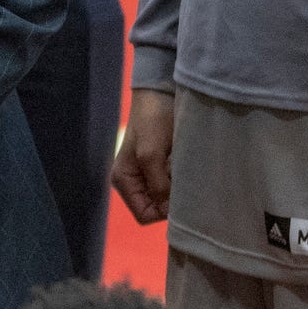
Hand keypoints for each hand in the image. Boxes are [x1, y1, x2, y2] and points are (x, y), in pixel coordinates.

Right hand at [111, 88, 175, 224]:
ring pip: (169, 198)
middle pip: (157, 208)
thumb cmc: (152, 120)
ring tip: (180, 165)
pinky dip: (182, 177)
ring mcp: (150, 175)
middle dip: (172, 198)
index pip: (144, 215)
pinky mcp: (164, 167)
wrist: (162, 92)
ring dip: (178, 186)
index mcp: (124, 181)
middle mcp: (135, 182)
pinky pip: (175, 184)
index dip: (162, 210)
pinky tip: (184, 161)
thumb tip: (169, 209)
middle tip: (179, 176)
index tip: (177, 193)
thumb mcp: (151, 153)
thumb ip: (158, 184)